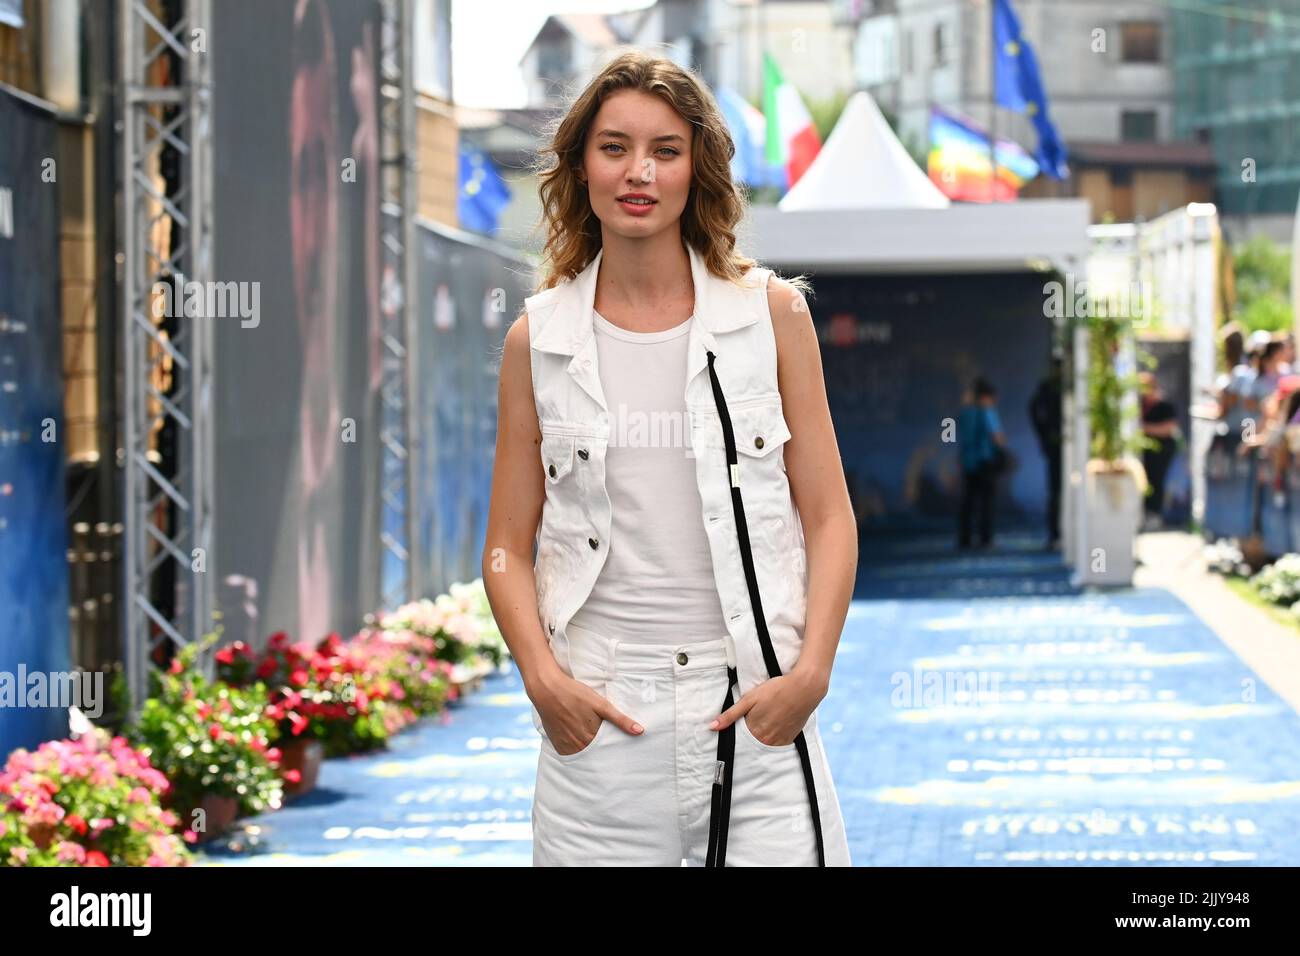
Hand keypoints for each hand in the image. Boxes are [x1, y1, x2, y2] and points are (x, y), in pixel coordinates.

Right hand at [531, 669, 642, 755]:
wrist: (547, 689)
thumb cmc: (575, 694)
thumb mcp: (601, 704)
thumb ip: (620, 720)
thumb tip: (640, 731)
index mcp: (592, 737)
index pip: (608, 752)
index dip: (615, 751)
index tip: (622, 753)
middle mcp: (579, 745)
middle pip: (596, 756)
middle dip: (603, 755)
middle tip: (612, 755)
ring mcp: (566, 746)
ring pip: (583, 757)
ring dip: (590, 755)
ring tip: (595, 749)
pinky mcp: (557, 744)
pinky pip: (569, 754)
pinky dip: (576, 752)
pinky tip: (581, 746)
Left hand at [708, 669, 825, 747]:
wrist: (804, 688)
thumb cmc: (776, 690)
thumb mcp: (749, 699)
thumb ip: (730, 715)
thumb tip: (712, 727)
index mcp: (754, 731)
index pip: (740, 740)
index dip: (737, 733)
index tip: (738, 727)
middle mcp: (767, 739)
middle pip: (752, 743)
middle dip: (749, 735)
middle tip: (756, 719)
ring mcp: (780, 740)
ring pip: (765, 744)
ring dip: (762, 737)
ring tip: (767, 719)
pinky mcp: (791, 738)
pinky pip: (778, 744)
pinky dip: (774, 737)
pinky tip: (776, 724)